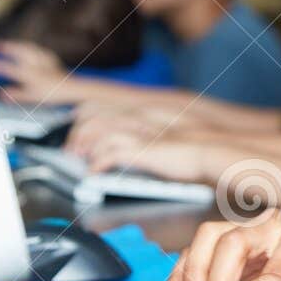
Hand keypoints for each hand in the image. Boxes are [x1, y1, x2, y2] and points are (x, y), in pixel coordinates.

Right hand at [0, 40, 68, 103]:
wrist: (71, 89)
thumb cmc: (51, 94)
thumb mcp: (32, 97)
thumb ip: (16, 95)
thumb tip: (1, 94)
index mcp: (32, 76)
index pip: (12, 70)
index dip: (0, 66)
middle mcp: (38, 66)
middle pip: (21, 53)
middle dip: (8, 48)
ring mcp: (44, 61)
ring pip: (29, 48)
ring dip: (16, 45)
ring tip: (6, 44)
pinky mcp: (50, 58)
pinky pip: (37, 50)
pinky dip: (28, 47)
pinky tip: (24, 48)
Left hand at [65, 108, 206, 179]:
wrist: (209, 153)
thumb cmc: (192, 151)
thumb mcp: (163, 140)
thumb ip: (145, 140)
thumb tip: (128, 151)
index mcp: (140, 114)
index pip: (100, 106)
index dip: (82, 117)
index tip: (75, 129)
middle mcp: (137, 119)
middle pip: (93, 117)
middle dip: (77, 133)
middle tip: (71, 150)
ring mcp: (139, 133)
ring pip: (98, 132)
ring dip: (84, 146)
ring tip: (78, 160)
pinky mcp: (141, 150)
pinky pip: (110, 155)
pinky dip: (98, 164)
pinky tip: (94, 173)